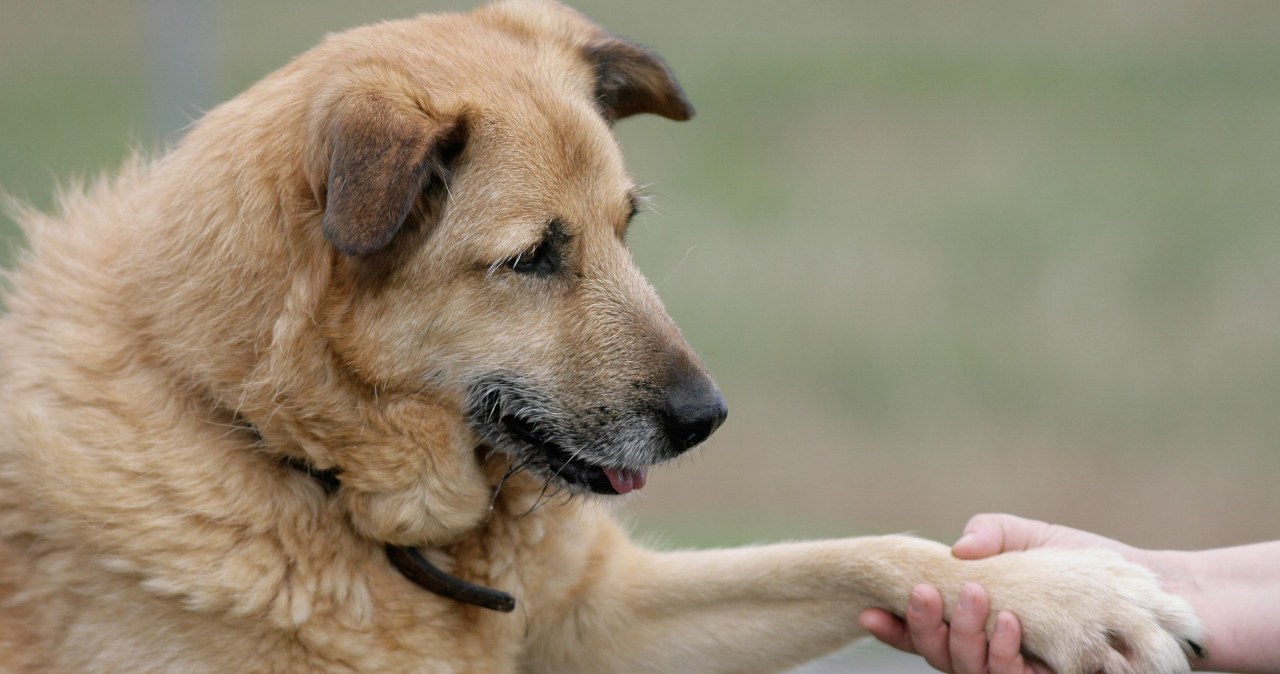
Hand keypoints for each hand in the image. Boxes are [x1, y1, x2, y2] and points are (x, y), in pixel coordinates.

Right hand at [858, 514, 1139, 673]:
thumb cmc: (1089, 567)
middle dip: (923, 626)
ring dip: (962, 636)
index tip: (868, 611)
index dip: (894, 628)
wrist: (1155, 595)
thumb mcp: (1032, 538)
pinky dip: (1004, 652)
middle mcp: (991, 654)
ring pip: (968, 671)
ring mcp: (1019, 673)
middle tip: (924, 590)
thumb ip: (991, 534)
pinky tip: (1009, 621)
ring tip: (974, 596)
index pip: (924, 632)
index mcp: (976, 622)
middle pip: (939, 655)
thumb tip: (955, 549)